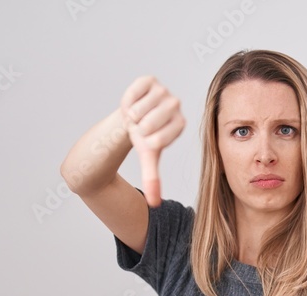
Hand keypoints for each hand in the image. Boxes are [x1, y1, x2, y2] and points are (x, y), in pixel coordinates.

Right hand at [120, 76, 185, 207]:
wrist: (132, 117)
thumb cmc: (144, 138)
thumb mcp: (148, 157)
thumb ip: (153, 178)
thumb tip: (154, 203)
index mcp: (180, 125)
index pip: (156, 141)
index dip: (144, 142)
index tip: (147, 138)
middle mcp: (176, 105)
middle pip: (147, 126)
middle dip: (137, 130)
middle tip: (140, 126)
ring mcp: (164, 90)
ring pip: (138, 112)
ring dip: (131, 116)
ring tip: (136, 116)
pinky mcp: (149, 80)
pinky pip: (132, 95)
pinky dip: (126, 102)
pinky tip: (133, 103)